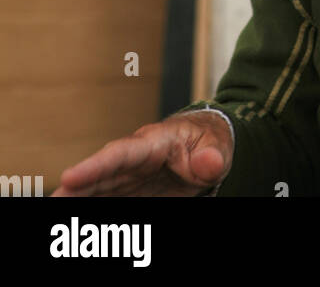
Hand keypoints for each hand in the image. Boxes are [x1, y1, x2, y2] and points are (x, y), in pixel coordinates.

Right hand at [51, 113, 233, 197]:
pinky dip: (96, 213)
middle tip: (53, 202)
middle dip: (76, 188)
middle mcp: (135, 160)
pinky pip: (111, 202)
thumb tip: (208, 163)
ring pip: (100, 190)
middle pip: (101, 174)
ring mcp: (130, 178)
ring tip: (57, 215)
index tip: (68, 177)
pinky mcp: (132, 193)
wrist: (209, 146)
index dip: (94, 165)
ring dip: (79, 200)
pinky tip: (80, 228)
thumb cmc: (209, 141)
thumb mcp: (216, 145)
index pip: (121, 154)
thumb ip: (211, 155)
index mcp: (154, 142)